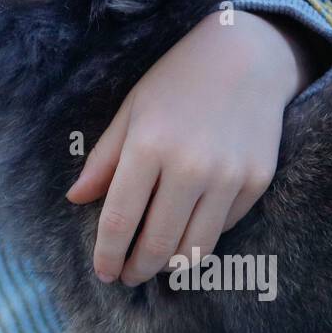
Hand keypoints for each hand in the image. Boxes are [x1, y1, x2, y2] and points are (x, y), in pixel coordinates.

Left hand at [66, 10, 319, 286]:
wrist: (247, 56)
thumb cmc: (177, 81)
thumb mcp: (132, 111)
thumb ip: (103, 159)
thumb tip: (75, 200)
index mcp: (149, 147)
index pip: (119, 220)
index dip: (107, 254)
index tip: (103, 271)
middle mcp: (190, 167)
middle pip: (157, 244)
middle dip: (137, 269)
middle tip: (127, 276)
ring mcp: (228, 177)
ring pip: (194, 249)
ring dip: (169, 265)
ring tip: (155, 263)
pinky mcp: (256, 182)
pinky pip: (223, 228)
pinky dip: (201, 237)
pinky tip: (187, 230)